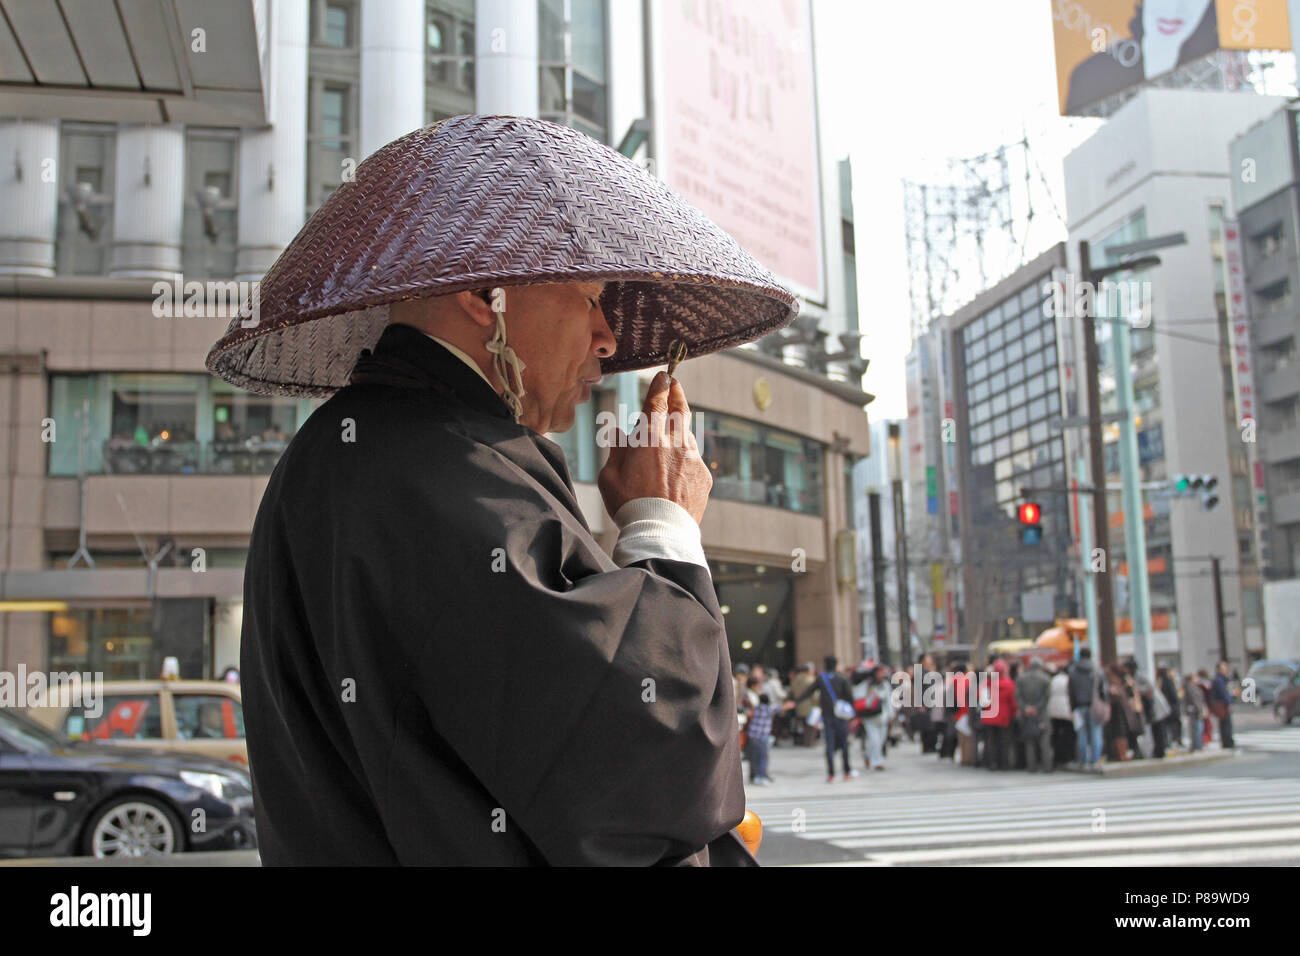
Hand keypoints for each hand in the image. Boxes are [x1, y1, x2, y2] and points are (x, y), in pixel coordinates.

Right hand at [598, 371, 712, 523]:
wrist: (660, 533)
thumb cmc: (629, 505)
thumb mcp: (610, 475)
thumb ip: (616, 449)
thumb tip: (619, 432)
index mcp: (650, 438)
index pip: (657, 401)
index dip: (661, 385)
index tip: (663, 376)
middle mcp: (675, 442)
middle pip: (680, 409)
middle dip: (677, 394)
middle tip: (675, 385)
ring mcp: (693, 459)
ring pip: (688, 435)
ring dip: (680, 429)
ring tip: (670, 435)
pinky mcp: (704, 476)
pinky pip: (694, 460)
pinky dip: (685, 458)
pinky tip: (676, 471)